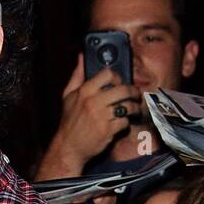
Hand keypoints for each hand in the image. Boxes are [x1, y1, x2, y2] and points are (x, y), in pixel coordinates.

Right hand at [43, 55, 140, 175]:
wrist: (68, 147)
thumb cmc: (69, 121)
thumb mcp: (68, 95)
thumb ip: (76, 75)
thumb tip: (81, 56)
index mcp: (85, 91)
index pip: (108, 74)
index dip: (118, 77)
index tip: (120, 82)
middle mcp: (93, 102)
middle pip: (123, 89)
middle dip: (133, 92)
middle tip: (135, 95)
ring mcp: (102, 117)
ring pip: (127, 106)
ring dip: (134, 107)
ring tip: (134, 109)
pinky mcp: (108, 131)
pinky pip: (125, 122)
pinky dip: (126, 122)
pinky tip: (123, 122)